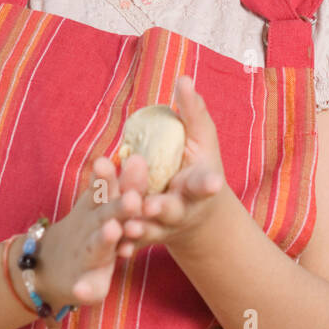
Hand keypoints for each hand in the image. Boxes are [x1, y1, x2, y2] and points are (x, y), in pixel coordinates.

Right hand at [32, 151, 156, 309]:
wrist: (47, 266)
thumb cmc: (87, 233)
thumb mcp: (101, 207)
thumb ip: (120, 186)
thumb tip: (139, 157)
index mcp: (100, 210)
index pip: (109, 190)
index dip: (115, 177)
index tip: (127, 161)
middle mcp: (92, 230)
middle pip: (106, 215)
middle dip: (119, 207)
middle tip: (134, 198)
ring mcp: (86, 256)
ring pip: (97, 248)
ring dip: (104, 240)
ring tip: (112, 231)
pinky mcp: (84, 284)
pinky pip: (85, 287)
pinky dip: (83, 289)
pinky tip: (83, 292)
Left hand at [113, 74, 227, 252]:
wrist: (194, 211)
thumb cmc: (197, 166)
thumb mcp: (200, 139)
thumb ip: (192, 113)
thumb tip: (183, 79)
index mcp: (201, 183)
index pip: (205, 182)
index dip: (208, 183)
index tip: (213, 183)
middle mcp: (185, 207)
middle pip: (174, 208)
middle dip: (164, 207)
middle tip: (152, 205)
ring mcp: (166, 226)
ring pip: (151, 228)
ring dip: (140, 228)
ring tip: (128, 226)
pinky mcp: (148, 237)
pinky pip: (135, 244)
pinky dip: (126, 247)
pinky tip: (116, 249)